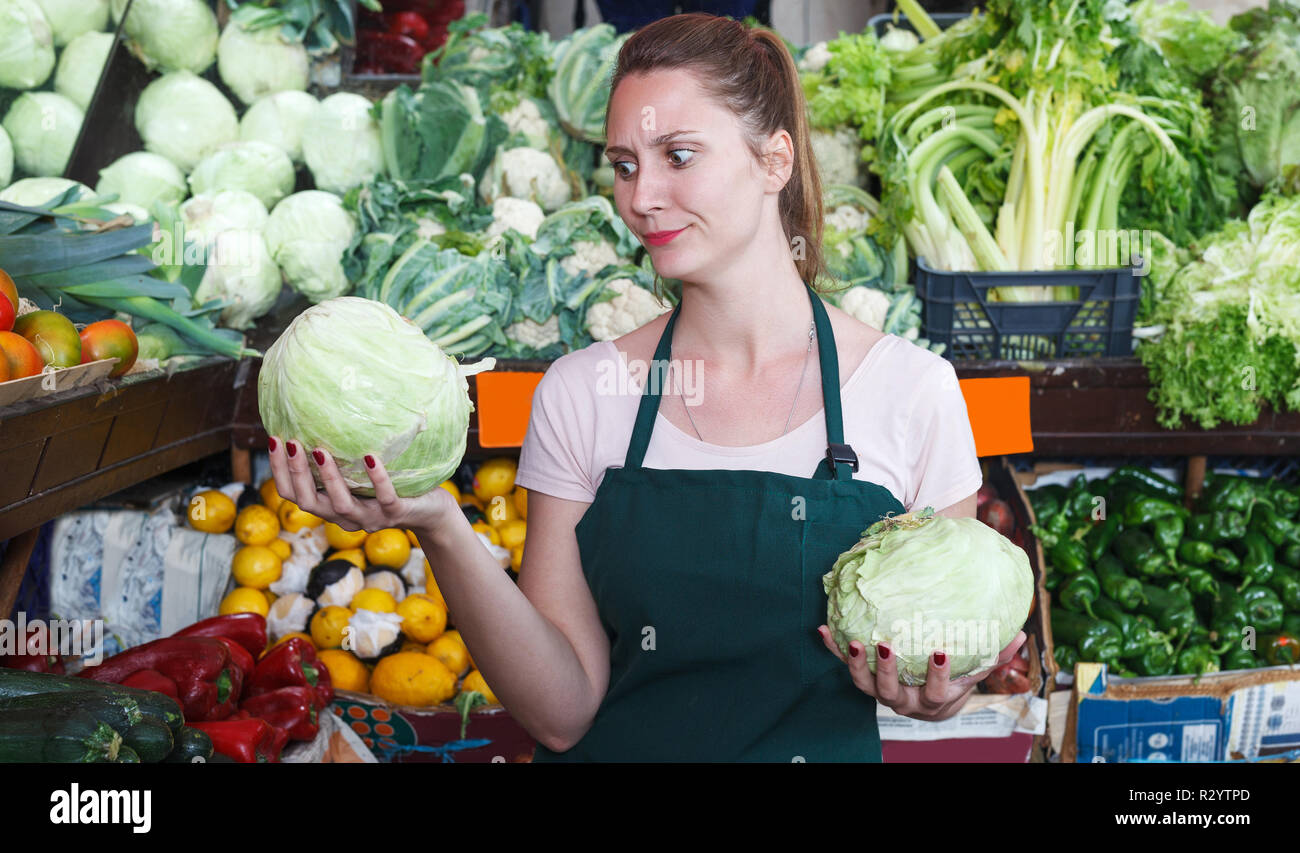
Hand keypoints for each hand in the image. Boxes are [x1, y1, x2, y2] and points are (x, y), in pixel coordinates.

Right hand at [267, 437, 457, 536]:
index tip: (273, 441)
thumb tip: (319, 419)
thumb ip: (341, 461)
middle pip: (308, 502)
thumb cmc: (392, 486)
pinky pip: (384, 496)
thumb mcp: (360, 476)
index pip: (294, 495)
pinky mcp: (396, 513)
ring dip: (328, 477)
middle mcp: (347, 518)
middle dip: (296, 473)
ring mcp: (371, 518)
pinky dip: (375, 477)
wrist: (430, 511)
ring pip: (341, 504)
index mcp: (332, 508)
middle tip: (288, 442)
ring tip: (319, 451)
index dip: (279, 472)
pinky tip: (369, 456)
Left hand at [816, 627, 1027, 721]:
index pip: (936, 693)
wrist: (932, 704)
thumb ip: (995, 654)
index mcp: (934, 701)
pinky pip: (845, 666)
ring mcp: (882, 692)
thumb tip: (1021, 632)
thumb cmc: (957, 681)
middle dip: (888, 672)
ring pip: (865, 686)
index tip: (940, 652)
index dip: (938, 676)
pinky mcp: (866, 680)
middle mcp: (905, 701)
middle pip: (892, 693)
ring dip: (856, 664)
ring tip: (854, 642)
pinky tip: (823, 631)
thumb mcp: (975, 671)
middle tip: (885, 647)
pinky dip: (834, 650)